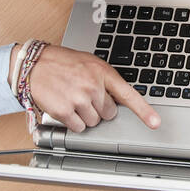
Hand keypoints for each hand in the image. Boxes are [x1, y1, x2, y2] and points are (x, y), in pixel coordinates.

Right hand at [26, 45, 160, 132]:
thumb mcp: (89, 64)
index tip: (155, 123)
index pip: (128, 94)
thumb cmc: (62, 63)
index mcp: (103, 72)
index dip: (144, 111)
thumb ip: (105, 80)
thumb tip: (117, 99)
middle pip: (109, 113)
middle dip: (99, 108)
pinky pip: (79, 127)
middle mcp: (93, 85)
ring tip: (73, 99)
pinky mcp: (65, 111)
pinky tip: (66, 107)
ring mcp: (79, 99)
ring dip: (85, 116)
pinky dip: (73, 122)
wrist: (34, 64)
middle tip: (85, 96)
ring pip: (94, 122)